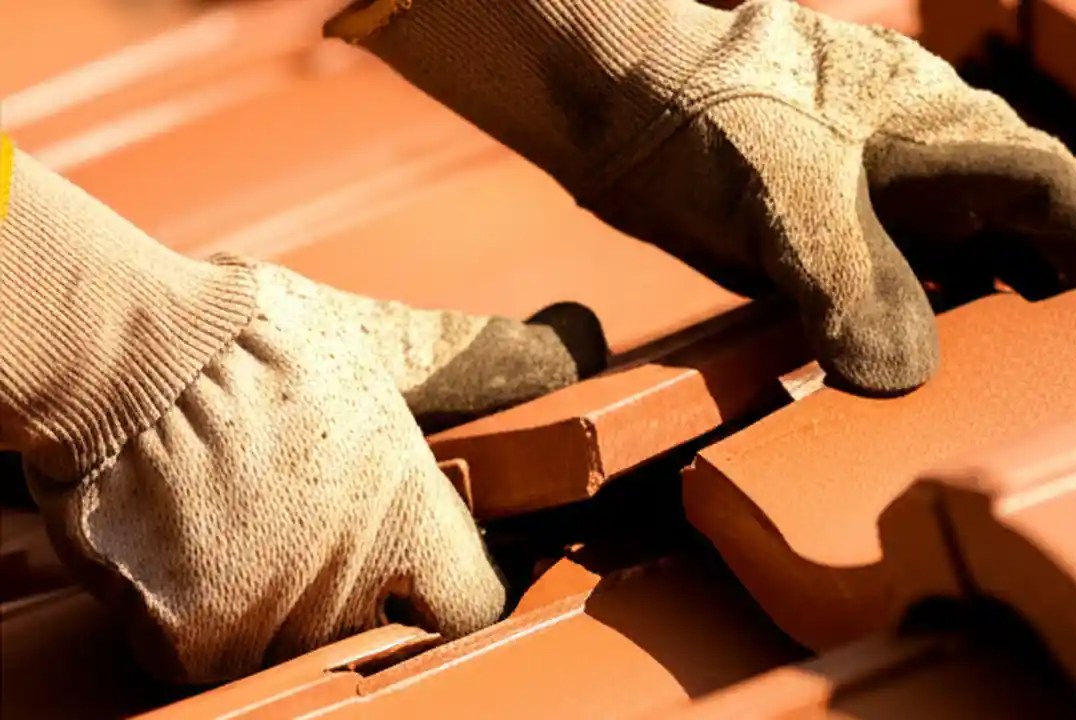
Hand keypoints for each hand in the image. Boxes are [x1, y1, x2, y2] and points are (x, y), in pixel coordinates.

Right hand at [23, 261, 604, 683]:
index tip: (428, 562)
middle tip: (319, 523)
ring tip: (255, 521)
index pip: (469, 606)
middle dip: (360, 585)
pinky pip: (213, 651)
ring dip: (283, 600)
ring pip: (295, 642)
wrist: (122, 353)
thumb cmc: (259, 338)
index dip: (452, 584)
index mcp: (410, 523)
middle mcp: (348, 588)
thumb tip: (567, 345)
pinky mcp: (187, 642)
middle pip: (378, 627)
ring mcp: (267, 622)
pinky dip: (204, 610)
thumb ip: (476, 358)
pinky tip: (196, 541)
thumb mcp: (382, 341)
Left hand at [577, 1, 1075, 392]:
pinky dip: (918, 332)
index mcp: (944, 131)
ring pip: (966, 264)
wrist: (625, 109)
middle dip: (1053, 304)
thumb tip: (903, 378)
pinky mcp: (838, 233)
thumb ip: (848, 280)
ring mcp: (885, 199)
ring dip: (985, 325)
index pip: (1055, 193)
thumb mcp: (781, 195)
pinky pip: (904, 286)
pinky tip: (910, 378)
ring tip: (993, 399)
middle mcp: (930, 165)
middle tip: (1065, 387)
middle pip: (1025, 234)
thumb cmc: (705, 121)